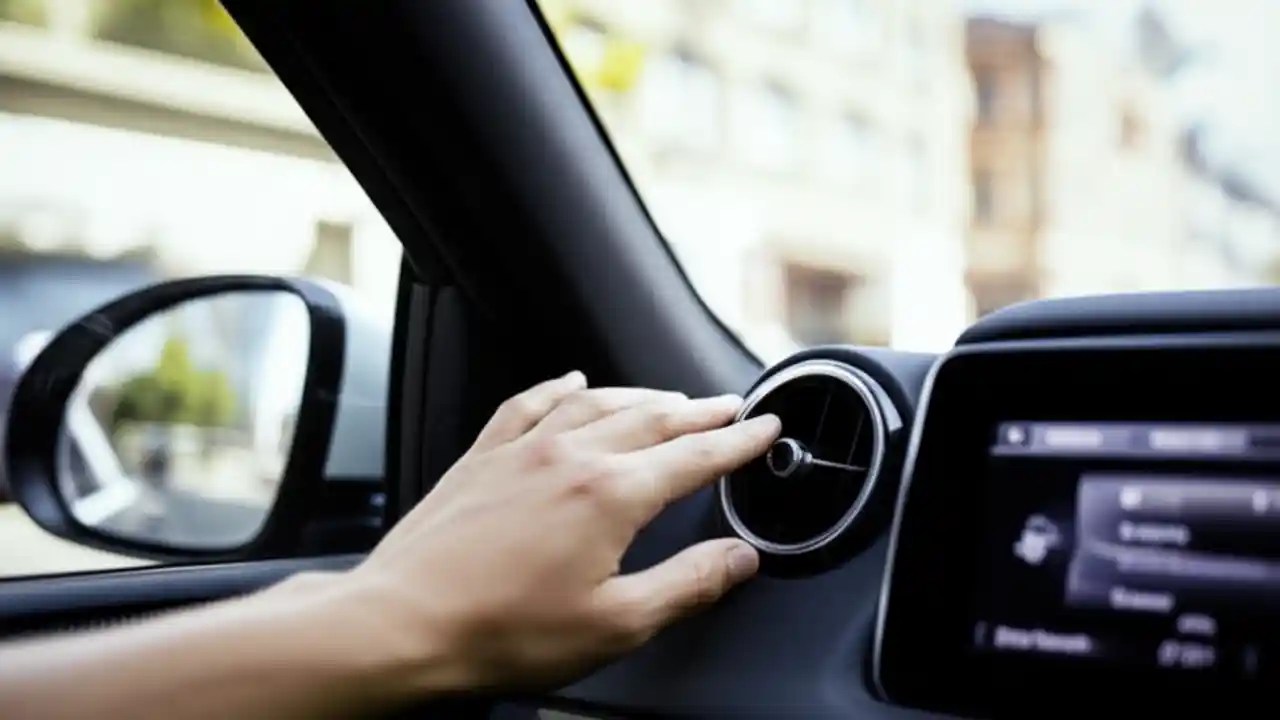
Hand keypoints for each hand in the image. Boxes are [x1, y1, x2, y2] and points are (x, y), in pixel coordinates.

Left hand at [347, 371, 779, 695]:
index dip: (738, 441)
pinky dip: (558, 388)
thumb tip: (738, 560)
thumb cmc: (500, 631)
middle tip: (729, 405)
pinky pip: (528, 404)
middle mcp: (568, 457)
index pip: (694, 456)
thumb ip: (686, 585)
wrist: (401, 624)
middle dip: (699, 410)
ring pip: (596, 403)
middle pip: (652, 418)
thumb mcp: (615, 625)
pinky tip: (569, 383)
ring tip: (668, 397)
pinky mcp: (481, 458)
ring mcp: (521, 451)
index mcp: (610, 495)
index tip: (764, 427)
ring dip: (641, 396)